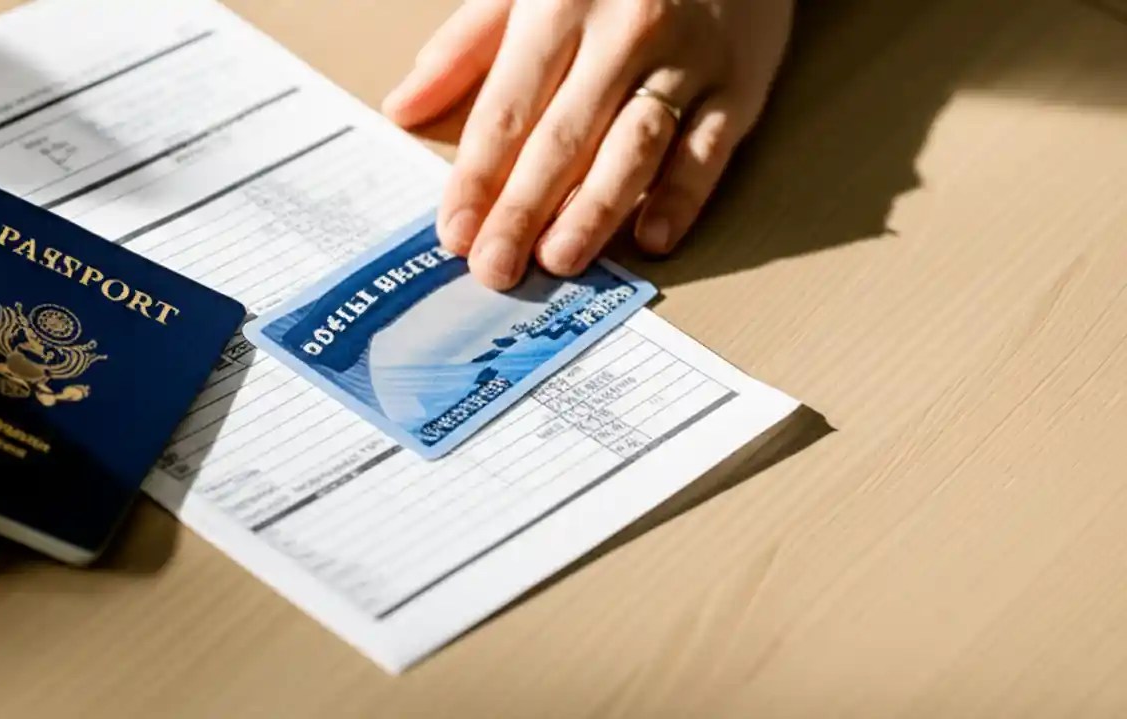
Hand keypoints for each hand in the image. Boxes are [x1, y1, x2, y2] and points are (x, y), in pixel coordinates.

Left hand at [383, 0, 792, 288]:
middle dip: (523, 211)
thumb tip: (402, 108)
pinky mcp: (739, 83)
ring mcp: (686, 59)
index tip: (455, 234)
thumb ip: (464, 45)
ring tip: (560, 260)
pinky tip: (652, 238)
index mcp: (560, 4)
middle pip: (563, 140)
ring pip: (633, 149)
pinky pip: (708, 149)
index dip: (476, 179)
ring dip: (594, 212)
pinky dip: (682, 197)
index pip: (506, 111)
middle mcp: (623, 33)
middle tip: (496, 269)